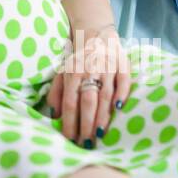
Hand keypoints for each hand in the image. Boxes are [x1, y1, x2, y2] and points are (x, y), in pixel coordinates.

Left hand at [46, 24, 130, 147]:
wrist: (95, 34)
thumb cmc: (78, 60)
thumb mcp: (62, 73)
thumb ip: (57, 93)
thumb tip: (53, 115)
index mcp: (72, 73)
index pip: (70, 102)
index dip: (70, 121)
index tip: (70, 139)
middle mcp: (89, 70)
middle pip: (87, 100)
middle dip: (86, 124)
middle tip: (86, 143)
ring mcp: (107, 67)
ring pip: (105, 95)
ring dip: (103, 116)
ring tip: (100, 135)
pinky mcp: (122, 64)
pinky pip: (124, 81)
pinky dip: (122, 94)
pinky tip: (119, 109)